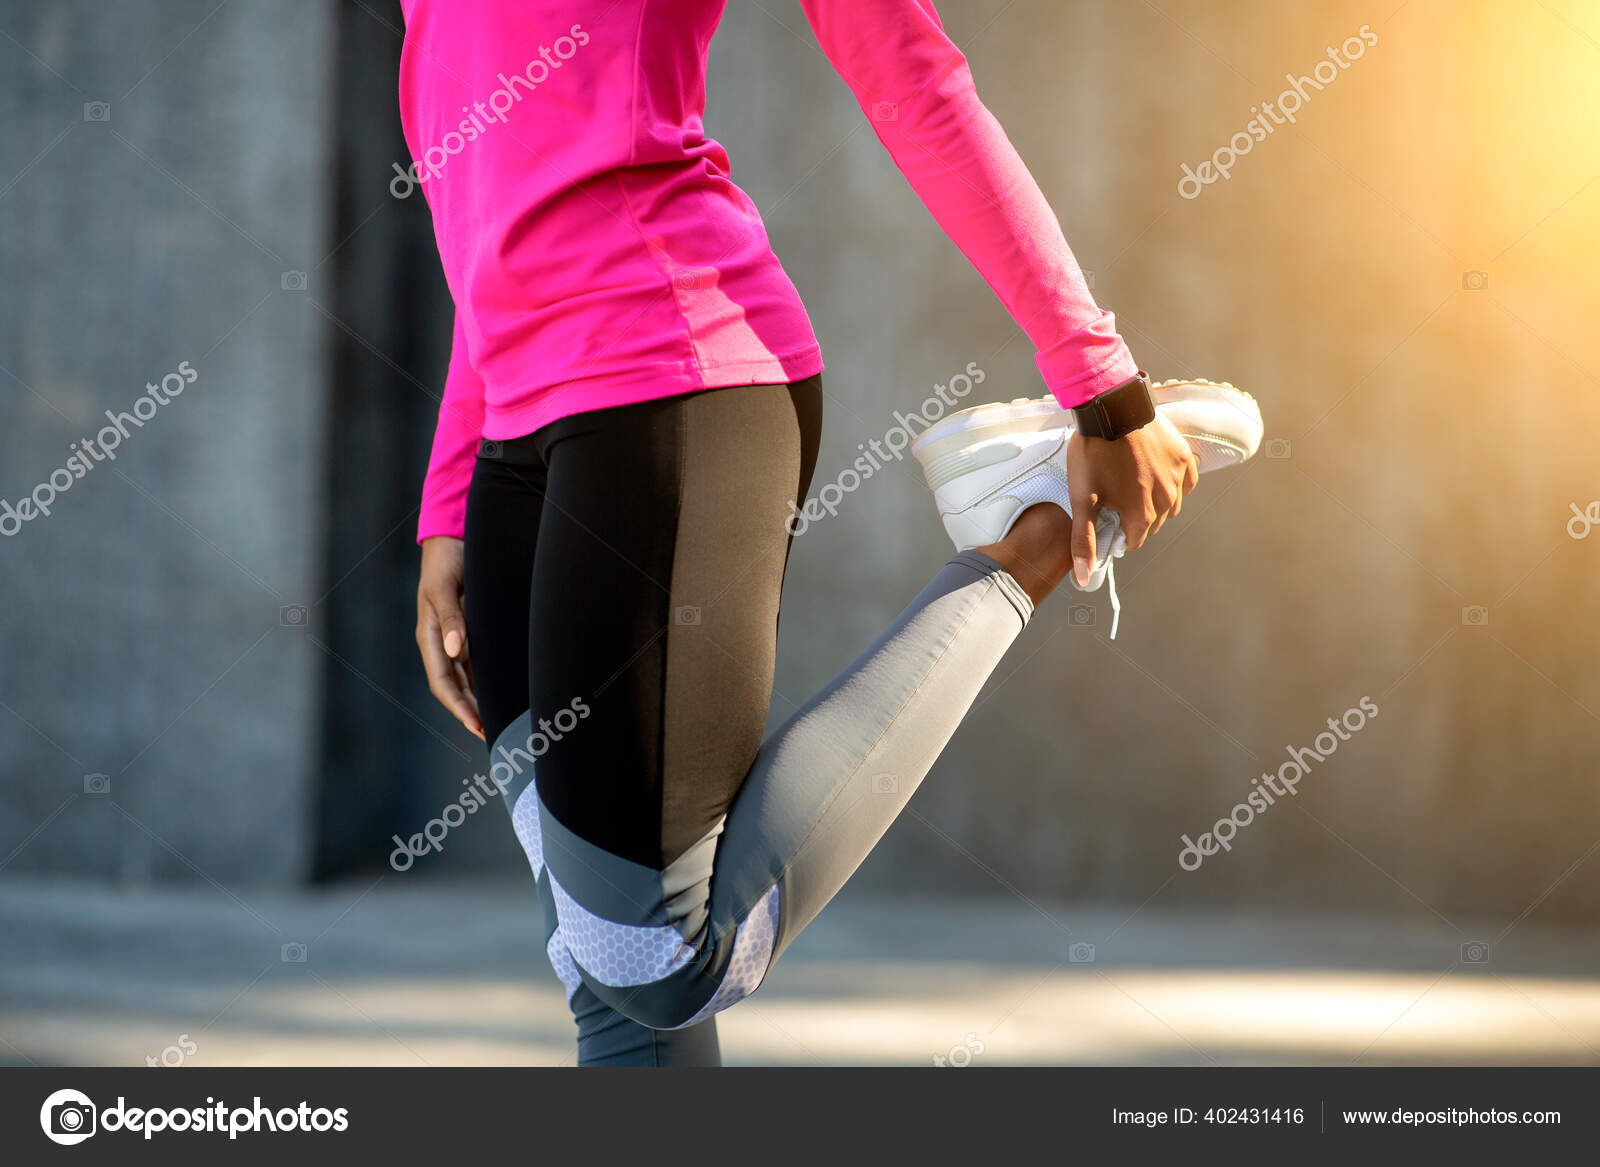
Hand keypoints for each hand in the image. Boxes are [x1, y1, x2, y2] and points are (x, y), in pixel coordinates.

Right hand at [416, 536, 483, 740]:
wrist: (452, 538)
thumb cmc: (445, 561)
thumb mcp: (443, 588)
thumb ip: (451, 618)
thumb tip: (455, 650)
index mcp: (430, 637)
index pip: (443, 683)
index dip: (458, 708)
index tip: (477, 726)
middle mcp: (442, 643)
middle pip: (454, 688)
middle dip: (470, 712)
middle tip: (492, 735)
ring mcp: (454, 638)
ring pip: (466, 679)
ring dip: (479, 700)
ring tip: (498, 722)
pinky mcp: (468, 630)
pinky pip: (476, 663)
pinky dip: (486, 681)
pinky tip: (501, 691)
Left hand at [1066, 413, 1198, 585]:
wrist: (1111, 407)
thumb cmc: (1093, 453)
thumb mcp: (1082, 500)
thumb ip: (1084, 541)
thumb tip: (1082, 578)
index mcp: (1142, 515)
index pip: (1134, 541)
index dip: (1118, 534)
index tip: (1106, 519)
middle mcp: (1167, 500)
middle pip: (1153, 523)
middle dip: (1135, 518)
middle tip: (1115, 499)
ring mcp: (1178, 477)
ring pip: (1170, 504)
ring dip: (1154, 502)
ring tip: (1132, 485)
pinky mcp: (1184, 456)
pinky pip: (1184, 481)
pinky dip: (1173, 483)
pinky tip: (1155, 474)